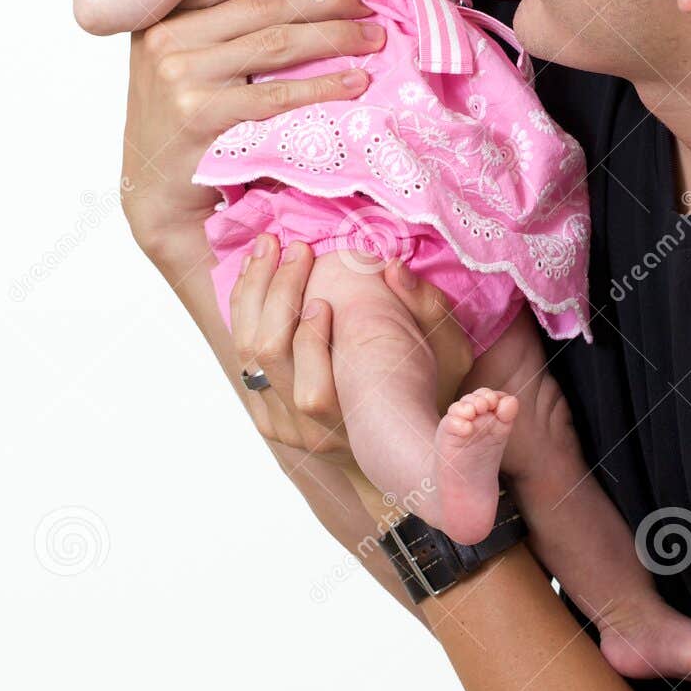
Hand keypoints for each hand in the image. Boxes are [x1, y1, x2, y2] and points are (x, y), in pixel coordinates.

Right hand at [122, 0, 384, 262]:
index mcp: (163, 11)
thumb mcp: (180, 55)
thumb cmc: (180, 117)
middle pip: (264, 4)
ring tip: (372, 39)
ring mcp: (181, 75)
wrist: (154, 187)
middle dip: (324, 0)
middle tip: (364, 6)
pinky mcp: (201, 115)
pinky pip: (277, 94)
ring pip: (276, 42)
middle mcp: (167, 36)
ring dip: (335, 37)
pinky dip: (323, 86)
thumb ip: (217, 19)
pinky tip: (355, 82)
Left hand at [229, 241, 474, 484]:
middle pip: (270, 358)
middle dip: (277, 293)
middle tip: (296, 248)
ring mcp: (283, 425)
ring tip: (267, 247)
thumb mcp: (448, 355)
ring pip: (248, 354)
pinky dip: (242, 311)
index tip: (321, 298)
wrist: (400, 442)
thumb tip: (393, 266)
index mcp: (355, 425)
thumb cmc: (430, 392)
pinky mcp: (267, 414)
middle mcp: (310, 432)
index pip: (313, 393)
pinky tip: (252, 276)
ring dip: (253, 292)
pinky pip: (241, 359)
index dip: (308, 343)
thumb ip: (426, 309)